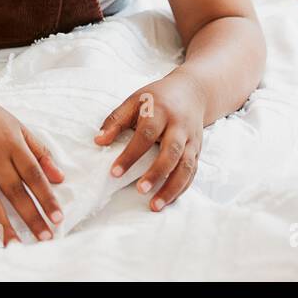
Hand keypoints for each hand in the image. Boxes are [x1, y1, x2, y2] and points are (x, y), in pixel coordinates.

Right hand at [0, 85, 64, 245]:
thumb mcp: (18, 126)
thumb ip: (39, 152)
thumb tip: (60, 177)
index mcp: (12, 144)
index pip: (34, 175)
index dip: (46, 196)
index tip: (57, 216)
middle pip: (15, 191)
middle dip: (31, 215)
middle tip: (45, 237)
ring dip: (1, 223)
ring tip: (14, 244)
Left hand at [95, 69, 207, 210]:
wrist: (192, 92)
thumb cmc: (157, 98)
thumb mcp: (134, 101)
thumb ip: (116, 120)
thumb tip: (99, 141)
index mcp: (160, 111)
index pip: (146, 134)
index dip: (131, 154)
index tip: (115, 172)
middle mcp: (179, 125)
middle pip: (171, 151)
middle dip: (157, 173)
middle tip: (140, 190)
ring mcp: (191, 139)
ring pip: (186, 166)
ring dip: (172, 187)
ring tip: (155, 205)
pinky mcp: (198, 150)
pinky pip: (192, 172)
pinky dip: (181, 188)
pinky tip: (167, 200)